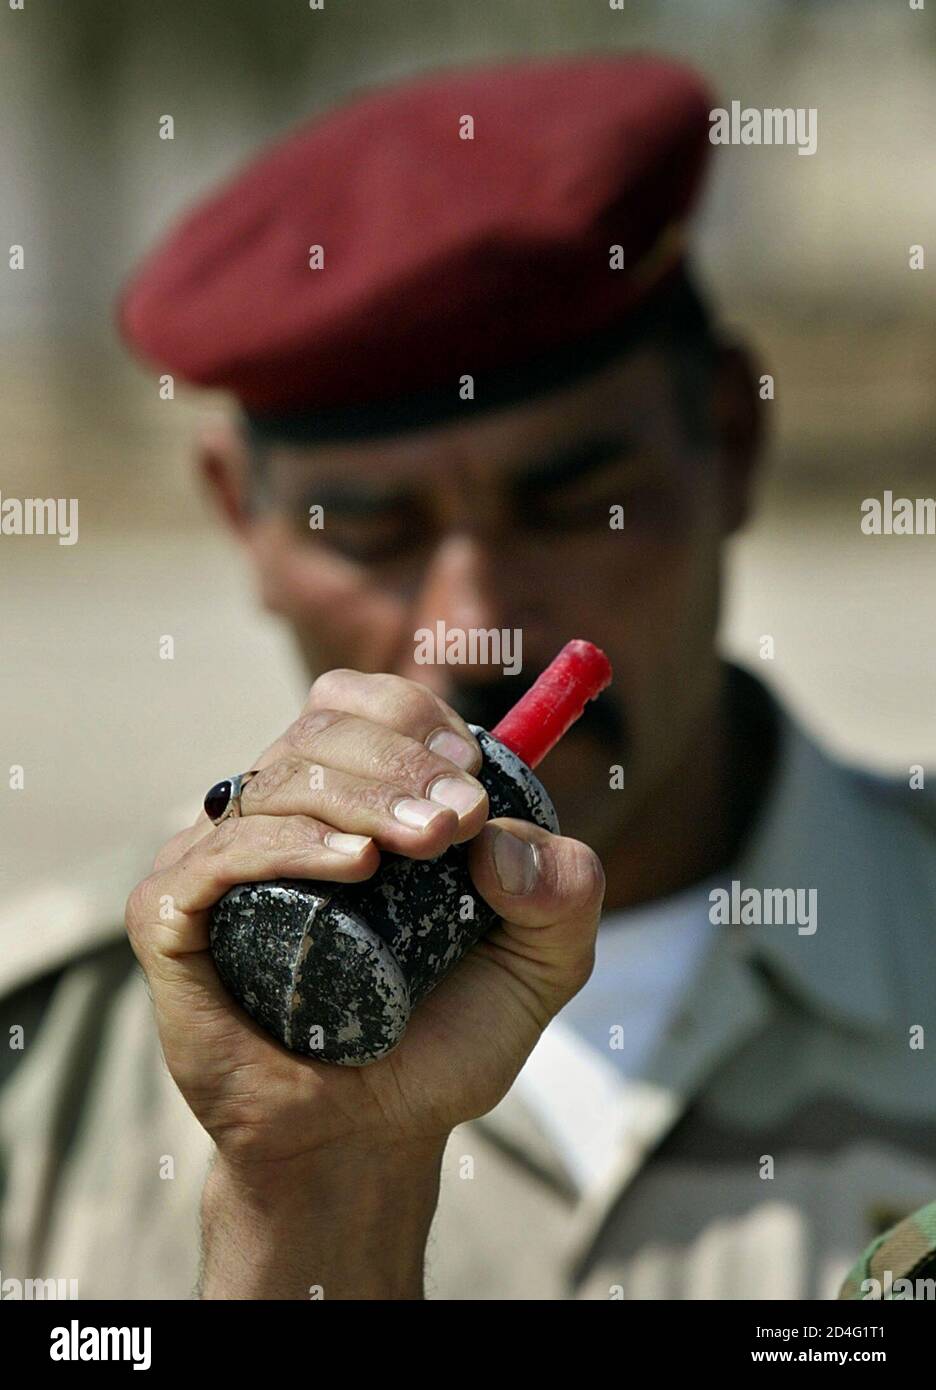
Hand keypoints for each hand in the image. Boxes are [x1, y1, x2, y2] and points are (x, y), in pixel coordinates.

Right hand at [126, 669, 603, 1179]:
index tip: (471, 775)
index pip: (359, 706)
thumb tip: (500, 837)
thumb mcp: (541, 965)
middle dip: (399, 762)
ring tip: (423, 844)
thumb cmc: (440, 1041)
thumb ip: (566, 892)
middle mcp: (280, 817)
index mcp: (348, 800)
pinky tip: (352, 867)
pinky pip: (217, 854)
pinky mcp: (174, 920)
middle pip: (320, 731)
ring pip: (275, 781)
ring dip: (358, 796)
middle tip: (457, 823)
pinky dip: (285, 845)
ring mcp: (220, 865)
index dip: (414, 718)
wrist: (367, 1140)